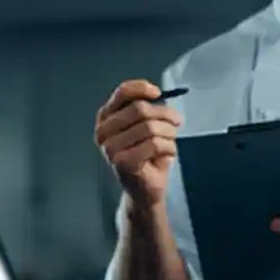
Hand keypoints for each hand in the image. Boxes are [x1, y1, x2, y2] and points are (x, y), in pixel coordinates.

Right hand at [94, 79, 182, 207]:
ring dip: (169, 133)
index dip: (142, 88)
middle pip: (140, 109)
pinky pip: (154, 144)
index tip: (158, 93)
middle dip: (165, 115)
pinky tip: (168, 154)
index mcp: (105, 118)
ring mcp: (110, 148)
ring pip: (150, 127)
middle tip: (177, 122)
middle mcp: (102, 132)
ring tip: (171, 142)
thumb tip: (157, 94)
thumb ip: (146, 109)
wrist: (145, 190)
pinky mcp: (122, 163)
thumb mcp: (145, 127)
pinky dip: (169, 147)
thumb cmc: (146, 156)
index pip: (122, 93)